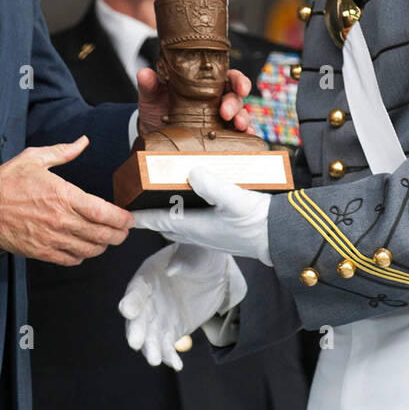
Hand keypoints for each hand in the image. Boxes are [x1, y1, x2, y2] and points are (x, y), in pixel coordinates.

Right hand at [0, 135, 133, 264]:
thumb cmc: (8, 180)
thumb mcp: (36, 158)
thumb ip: (64, 151)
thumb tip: (83, 141)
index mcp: (64, 195)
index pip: (104, 213)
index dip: (122, 219)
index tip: (129, 219)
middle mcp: (61, 219)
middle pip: (102, 235)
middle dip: (119, 235)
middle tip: (124, 232)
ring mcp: (51, 238)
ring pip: (89, 250)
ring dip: (103, 247)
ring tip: (107, 240)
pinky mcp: (40, 252)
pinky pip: (70, 260)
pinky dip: (82, 256)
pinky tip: (84, 249)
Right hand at [118, 242, 245, 369]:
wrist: (216, 272)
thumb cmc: (202, 255)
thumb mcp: (197, 252)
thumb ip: (184, 260)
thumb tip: (172, 269)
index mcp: (150, 275)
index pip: (137, 289)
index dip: (131, 300)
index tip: (127, 311)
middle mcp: (149, 298)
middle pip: (139, 317)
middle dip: (136, 330)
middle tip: (136, 343)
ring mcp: (160, 316)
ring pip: (151, 335)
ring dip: (151, 348)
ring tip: (155, 360)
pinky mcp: (172, 329)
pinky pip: (167, 345)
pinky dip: (170, 355)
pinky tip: (176, 364)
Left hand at [132, 165, 272, 265]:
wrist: (281, 237)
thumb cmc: (258, 221)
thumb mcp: (235, 198)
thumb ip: (212, 185)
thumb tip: (192, 172)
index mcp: (197, 226)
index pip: (161, 220)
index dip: (143, 216)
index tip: (127, 214)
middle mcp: (201, 234)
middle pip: (168, 227)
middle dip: (154, 219)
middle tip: (142, 208)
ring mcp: (213, 237)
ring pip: (182, 229)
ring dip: (170, 219)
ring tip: (164, 205)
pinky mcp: (225, 235)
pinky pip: (197, 228)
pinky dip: (188, 218)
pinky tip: (198, 207)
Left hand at [136, 66, 252, 135]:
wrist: (152, 135)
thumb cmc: (156, 109)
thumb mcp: (151, 96)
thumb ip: (150, 84)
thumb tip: (144, 73)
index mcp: (205, 85)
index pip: (227, 77)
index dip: (238, 80)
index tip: (240, 86)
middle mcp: (216, 100)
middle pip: (236, 97)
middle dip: (235, 103)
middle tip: (226, 112)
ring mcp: (219, 119)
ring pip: (240, 115)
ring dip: (243, 119)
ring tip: (238, 125)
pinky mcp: (219, 136)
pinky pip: (237, 135)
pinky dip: (245, 136)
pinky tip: (244, 137)